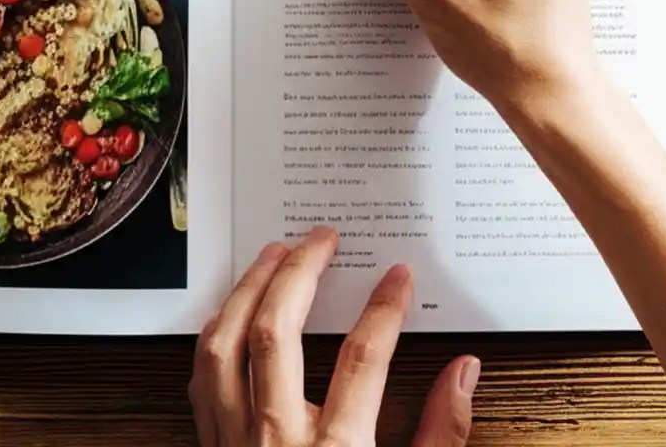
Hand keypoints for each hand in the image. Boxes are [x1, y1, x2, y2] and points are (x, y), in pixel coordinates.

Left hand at [189, 227, 480, 445]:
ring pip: (223, 345)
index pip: (362, 359)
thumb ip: (440, 435)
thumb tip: (464, 373)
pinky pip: (201, 377)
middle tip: (322, 239)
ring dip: (247, 290)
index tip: (398, 277)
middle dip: (299, 273)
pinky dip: (216, 334)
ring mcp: (235, 445)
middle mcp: (277, 442)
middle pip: (276, 332)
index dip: (384, 308)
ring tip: (271, 254)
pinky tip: (232, 312)